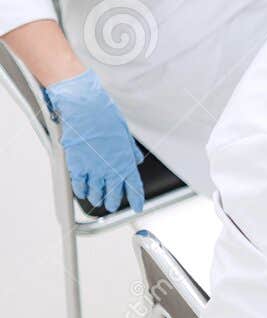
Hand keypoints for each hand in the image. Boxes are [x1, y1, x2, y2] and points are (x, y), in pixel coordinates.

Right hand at [42, 69, 144, 211]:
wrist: (86, 110)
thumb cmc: (105, 117)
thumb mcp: (125, 133)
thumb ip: (130, 150)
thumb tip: (136, 159)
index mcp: (125, 161)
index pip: (134, 187)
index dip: (136, 199)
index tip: (137, 207)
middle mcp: (110, 169)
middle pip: (113, 194)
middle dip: (113, 201)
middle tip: (111, 205)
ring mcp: (93, 169)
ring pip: (96, 192)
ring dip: (97, 198)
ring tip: (97, 200)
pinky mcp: (77, 166)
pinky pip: (79, 185)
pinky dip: (81, 191)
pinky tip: (83, 192)